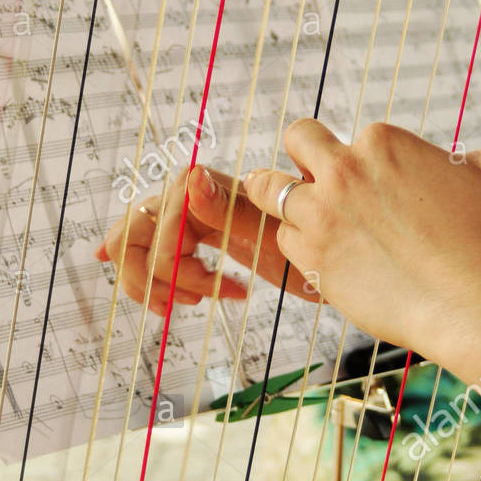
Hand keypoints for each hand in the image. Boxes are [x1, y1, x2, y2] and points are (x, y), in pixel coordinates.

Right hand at [95, 165, 321, 315]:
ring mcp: (187, 218)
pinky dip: (147, 280)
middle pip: (136, 228)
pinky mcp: (191, 239)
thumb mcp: (279, 239)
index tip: (229, 290)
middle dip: (157, 274)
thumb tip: (192, 176)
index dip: (179, 261)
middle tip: (196, 303)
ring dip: (150, 282)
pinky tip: (177, 299)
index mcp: (211, 190)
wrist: (347, 266)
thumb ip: (231, 208)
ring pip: (134, 242)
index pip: (163, 220)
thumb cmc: (320, 251)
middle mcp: (191, 199)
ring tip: (192, 304)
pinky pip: (149, 253)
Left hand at [242, 56, 480, 364]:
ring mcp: (321, 216)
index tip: (385, 188)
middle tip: (326, 182)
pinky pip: (280, 240)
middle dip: (307, 155)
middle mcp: (344, 170)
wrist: (479, 306)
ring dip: (285, 197)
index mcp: (383, 140)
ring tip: (307, 214)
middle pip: (297, 140)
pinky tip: (320, 256)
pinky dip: (296, 246)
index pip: (353, 136)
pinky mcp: (309, 261)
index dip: (365, 159)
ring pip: (272, 189)